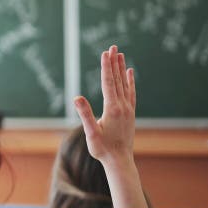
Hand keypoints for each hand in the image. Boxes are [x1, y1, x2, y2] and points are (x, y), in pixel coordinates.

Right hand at [74, 45, 146, 207]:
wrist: (120, 161)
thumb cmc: (102, 149)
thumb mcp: (90, 133)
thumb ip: (85, 114)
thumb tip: (76, 98)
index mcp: (112, 109)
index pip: (108, 83)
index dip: (106, 67)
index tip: (105, 53)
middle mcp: (123, 106)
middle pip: (118, 79)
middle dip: (114, 62)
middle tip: (113, 47)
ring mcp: (128, 109)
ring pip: (125, 84)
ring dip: (122, 68)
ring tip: (120, 54)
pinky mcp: (130, 113)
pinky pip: (131, 92)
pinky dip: (130, 81)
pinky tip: (130, 72)